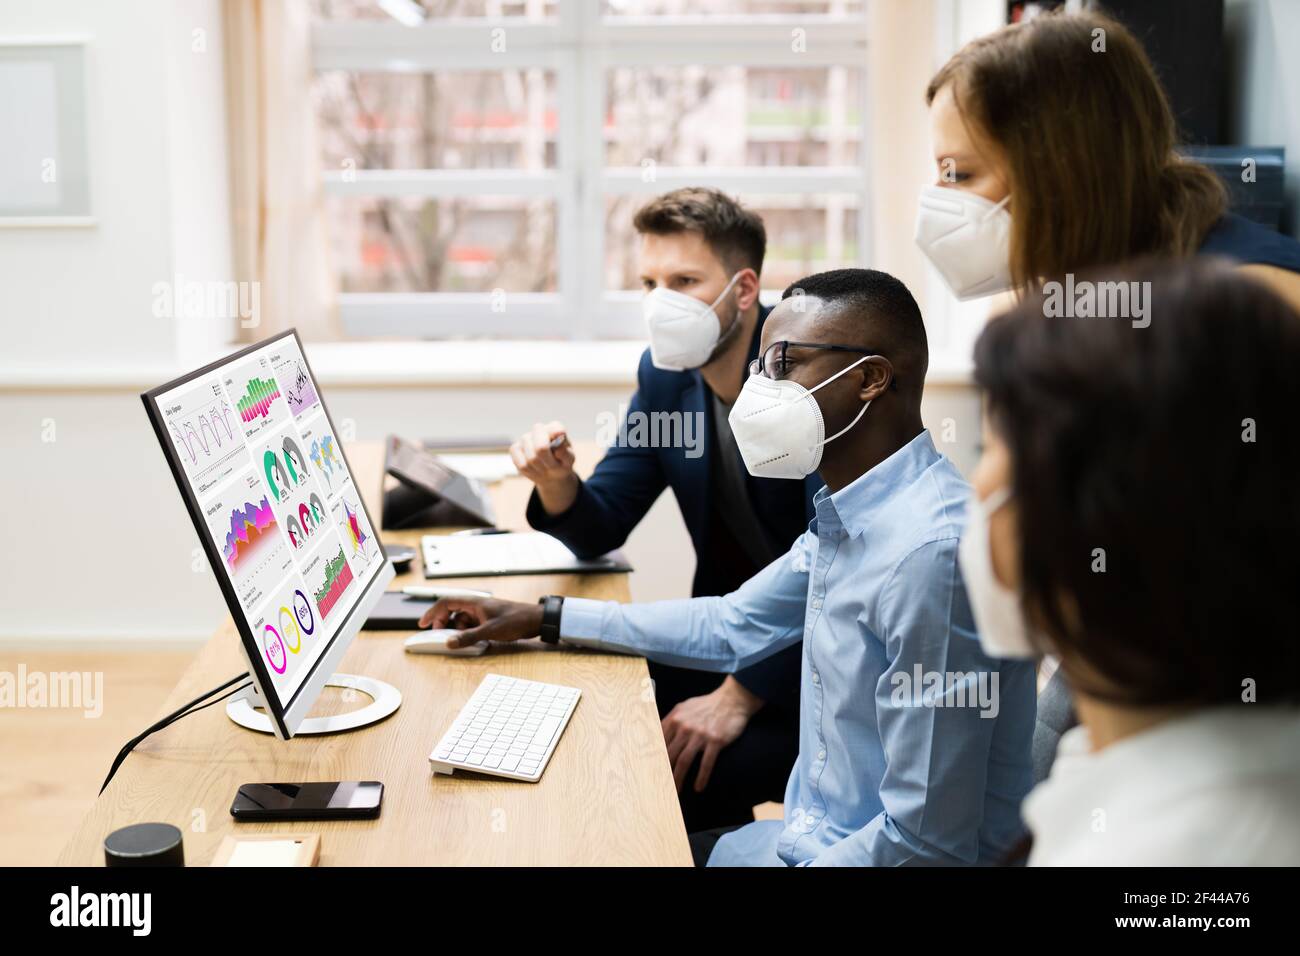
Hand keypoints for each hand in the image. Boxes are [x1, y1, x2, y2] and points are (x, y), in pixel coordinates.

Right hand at [418, 597, 543, 648]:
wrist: (535, 620)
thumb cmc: (515, 620)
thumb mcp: (490, 631)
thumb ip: (468, 638)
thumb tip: (448, 643)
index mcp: (474, 602)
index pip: (445, 602)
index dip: (432, 612)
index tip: (422, 624)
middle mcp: (476, 606)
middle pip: (451, 612)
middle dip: (443, 624)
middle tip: (439, 637)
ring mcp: (482, 613)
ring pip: (461, 621)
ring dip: (456, 631)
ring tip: (455, 642)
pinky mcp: (488, 621)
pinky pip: (471, 626)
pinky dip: (466, 634)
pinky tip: (469, 643)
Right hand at [510, 421, 578, 514]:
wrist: (550, 472)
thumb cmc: (562, 463)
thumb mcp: (569, 460)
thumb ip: (566, 454)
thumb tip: (558, 450)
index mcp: (555, 428)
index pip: (556, 431)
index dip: (558, 444)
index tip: (560, 453)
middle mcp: (539, 429)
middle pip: (541, 447)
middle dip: (548, 462)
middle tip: (553, 466)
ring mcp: (525, 438)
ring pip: (531, 458)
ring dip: (540, 468)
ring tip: (545, 468)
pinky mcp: (515, 449)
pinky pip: (521, 464)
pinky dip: (530, 471)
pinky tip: (535, 469)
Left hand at [662, 677, 764, 793]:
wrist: (732, 700)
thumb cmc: (707, 705)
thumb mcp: (684, 708)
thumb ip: (670, 721)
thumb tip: (657, 734)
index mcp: (675, 719)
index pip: (659, 743)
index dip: (654, 760)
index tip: (652, 772)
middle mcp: (684, 727)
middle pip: (669, 755)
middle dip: (664, 773)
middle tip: (662, 787)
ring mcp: (700, 734)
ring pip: (683, 761)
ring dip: (678, 779)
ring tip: (676, 792)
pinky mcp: (715, 740)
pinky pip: (706, 763)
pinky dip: (701, 777)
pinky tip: (698, 788)